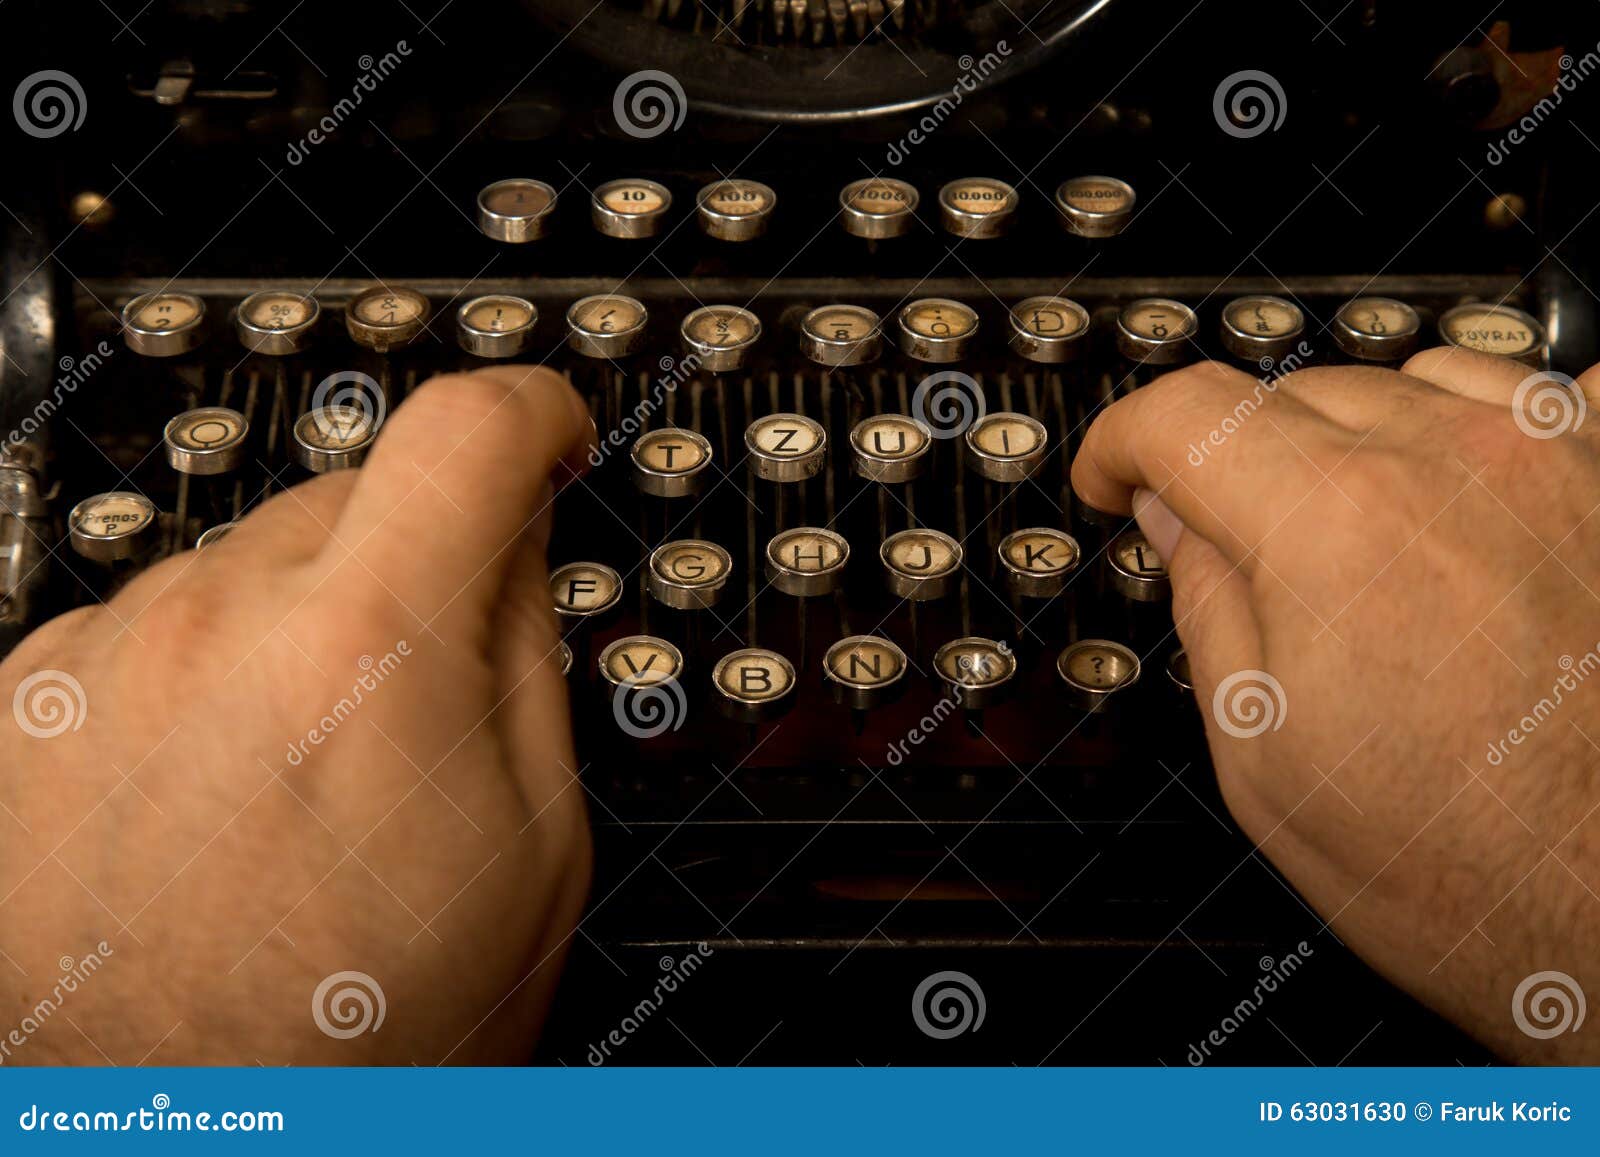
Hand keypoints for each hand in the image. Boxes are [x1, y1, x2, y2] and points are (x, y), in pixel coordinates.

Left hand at [0, 365, 594, 1063]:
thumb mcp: (531, 850)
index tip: (540, 429)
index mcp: (368, 654)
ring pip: (242, 571)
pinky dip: (197, 682)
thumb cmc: (353, 1040)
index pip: (464, 434)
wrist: (167, 1138)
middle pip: (350, 499)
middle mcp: (214, 628)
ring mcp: (100, 664)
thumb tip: (510, 548)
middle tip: (420, 694)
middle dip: (408, 565)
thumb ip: (526, 658)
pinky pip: (147, 634)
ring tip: (299, 786)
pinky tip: (212, 799)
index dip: (527, 410)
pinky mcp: (19, 709)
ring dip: (292, 632)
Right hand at [1072, 348, 1599, 1061]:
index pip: (1187, 413)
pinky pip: (1539, 396)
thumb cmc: (1470, 871)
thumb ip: (1208, 606)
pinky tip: (1464, 488)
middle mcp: (1452, 464)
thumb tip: (1176, 521)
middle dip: (1231, 457)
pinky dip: (1480, 427)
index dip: (1122, 442)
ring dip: (1351, 438)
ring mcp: (1560, 461)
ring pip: (1405, 384)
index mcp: (1334, 526)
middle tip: (1222, 536)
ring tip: (1346, 528)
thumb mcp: (1265, 757)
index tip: (1116, 477)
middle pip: (1289, 392)